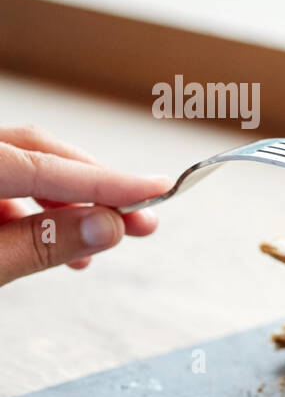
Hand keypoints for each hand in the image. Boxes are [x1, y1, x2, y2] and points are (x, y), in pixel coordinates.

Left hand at [0, 126, 168, 285]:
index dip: (104, 181)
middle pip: (37, 152)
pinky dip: (33, 209)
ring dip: (66, 202)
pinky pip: (3, 181)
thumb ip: (38, 244)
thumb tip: (104, 226)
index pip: (42, 166)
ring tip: (98, 239)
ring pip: (23, 164)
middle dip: (93, 188)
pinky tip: (54, 240)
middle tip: (140, 219)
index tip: (157, 188)